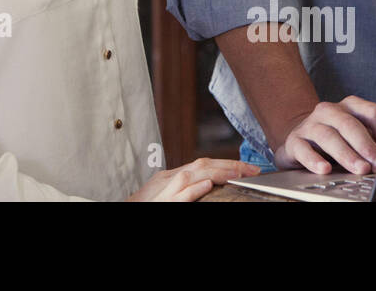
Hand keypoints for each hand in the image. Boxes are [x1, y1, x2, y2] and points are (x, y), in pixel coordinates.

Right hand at [126, 157, 260, 200]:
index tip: (247, 168)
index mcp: (169, 177)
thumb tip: (207, 184)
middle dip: (229, 165)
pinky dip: (193, 189)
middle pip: (201, 164)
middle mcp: (167, 180)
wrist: (121, 211)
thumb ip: (182, 188)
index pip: (202, 164)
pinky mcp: (162, 204)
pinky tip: (208, 185)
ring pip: (193, 175)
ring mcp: (164, 191)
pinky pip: (179, 195)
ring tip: (239, 173)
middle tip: (253, 170)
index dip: (226, 164)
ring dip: (219, 172)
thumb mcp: (162, 194)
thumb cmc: (142, 207)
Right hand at [272, 96, 375, 175]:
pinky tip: (324, 169)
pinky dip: (314, 159)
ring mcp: (310, 124)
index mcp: (351, 107)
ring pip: (328, 136)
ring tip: (358, 169)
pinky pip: (303, 149)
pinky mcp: (294, 141)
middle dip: (365, 145)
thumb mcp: (359, 138)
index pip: (373, 113)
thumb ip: (375, 142)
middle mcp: (329, 111)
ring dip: (345, 154)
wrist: (302, 143)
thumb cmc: (339, 141)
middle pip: (349, 124)